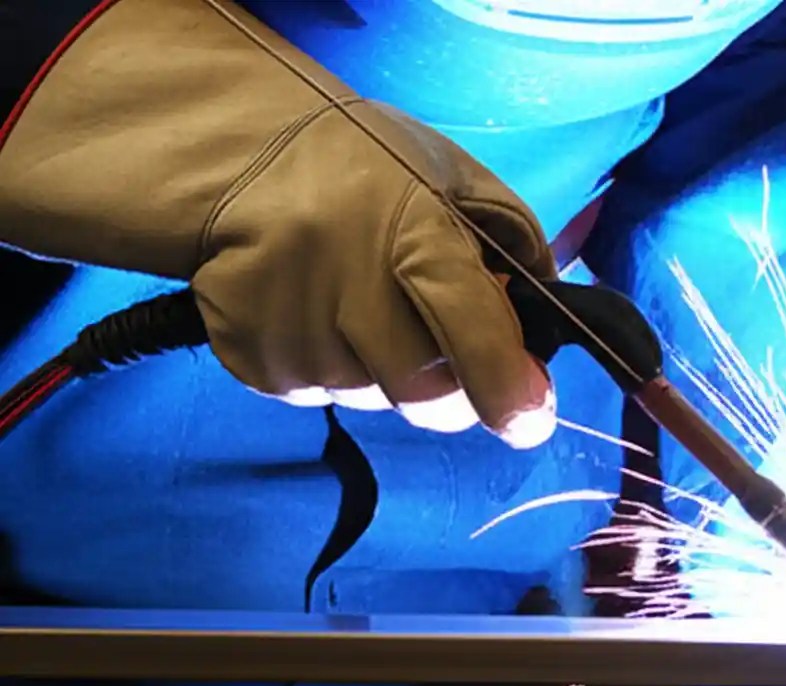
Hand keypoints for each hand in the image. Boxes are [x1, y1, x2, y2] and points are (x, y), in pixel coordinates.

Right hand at [0, 0, 557, 447]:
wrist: (232, 154)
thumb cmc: (362, 162)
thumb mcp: (455, 177)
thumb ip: (513, 245)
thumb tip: (541, 331)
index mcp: (414, 233)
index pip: (472, 332)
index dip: (508, 390)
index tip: (527, 419)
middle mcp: (351, 286)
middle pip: (424, 392)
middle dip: (450, 386)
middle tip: (437, 337)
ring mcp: (294, 328)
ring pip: (372, 398)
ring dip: (384, 370)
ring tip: (359, 299)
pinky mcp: (251, 356)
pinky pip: (318, 395)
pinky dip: (334, 368)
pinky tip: (318, 311)